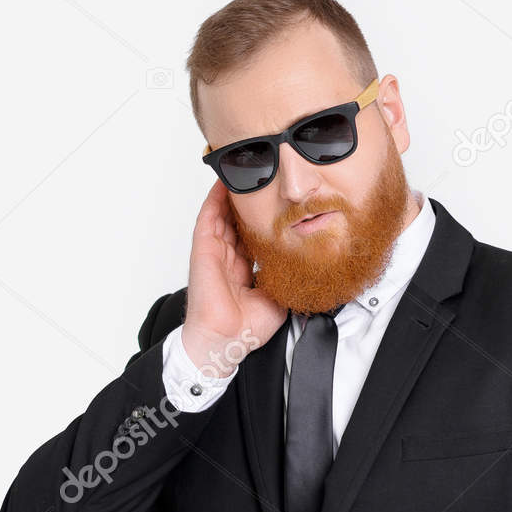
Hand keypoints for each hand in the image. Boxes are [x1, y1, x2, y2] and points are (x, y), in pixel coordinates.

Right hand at [181, 181, 285, 376]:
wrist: (228, 339)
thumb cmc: (246, 329)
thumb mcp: (278, 298)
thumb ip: (287, 279)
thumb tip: (308, 268)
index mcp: (243, 269)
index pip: (255, 236)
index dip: (266, 219)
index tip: (281, 203)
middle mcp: (228, 258)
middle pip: (239, 220)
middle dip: (251, 201)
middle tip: (265, 178)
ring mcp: (215, 252)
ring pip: (224, 214)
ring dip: (233, 194)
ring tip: (246, 171)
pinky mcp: (204, 249)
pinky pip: (209, 217)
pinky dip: (216, 198)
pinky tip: (226, 182)